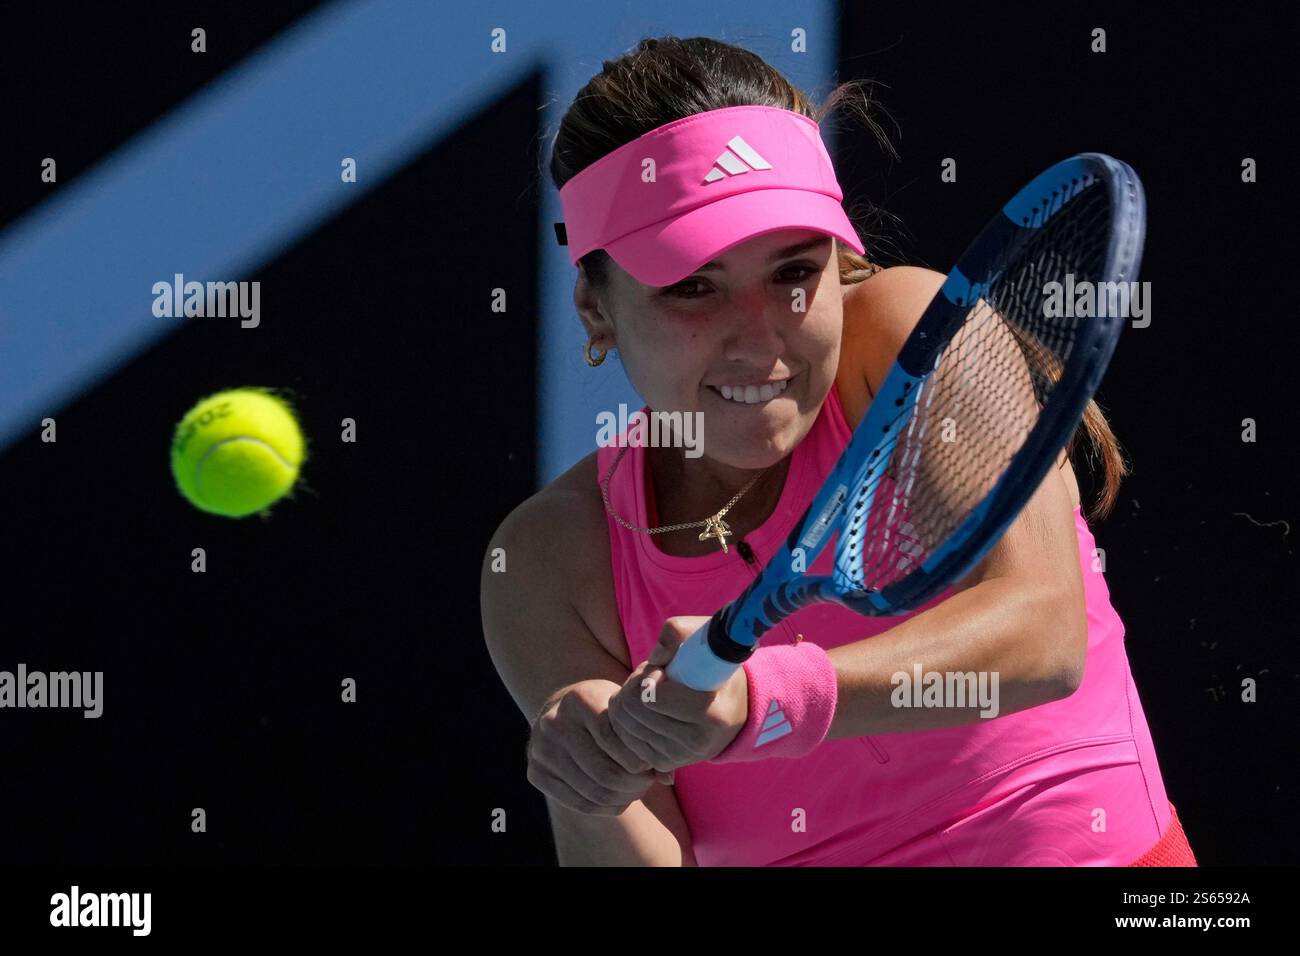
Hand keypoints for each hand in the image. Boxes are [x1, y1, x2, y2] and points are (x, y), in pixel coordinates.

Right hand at [526, 679, 669, 815]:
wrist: (562, 710)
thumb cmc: (605, 709)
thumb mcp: (623, 708)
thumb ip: (646, 735)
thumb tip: (668, 777)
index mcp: (579, 698)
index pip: (614, 739)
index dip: (639, 758)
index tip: (651, 762)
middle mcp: (554, 722)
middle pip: (604, 771)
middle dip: (634, 783)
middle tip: (648, 782)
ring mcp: (540, 750)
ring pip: (593, 792)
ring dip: (623, 798)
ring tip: (637, 790)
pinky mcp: (536, 773)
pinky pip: (579, 804)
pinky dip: (606, 808)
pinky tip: (619, 798)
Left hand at [608, 616, 748, 774]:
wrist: (737, 707)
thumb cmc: (717, 666)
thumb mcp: (706, 636)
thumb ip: (678, 631)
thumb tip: (655, 657)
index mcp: (712, 713)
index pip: (652, 697)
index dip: (646, 676)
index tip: (660, 669)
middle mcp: (698, 741)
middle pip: (633, 711)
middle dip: (633, 687)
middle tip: (651, 677)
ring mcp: (682, 756)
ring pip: (626, 726)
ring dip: (629, 702)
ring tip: (651, 692)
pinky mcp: (667, 762)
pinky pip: (628, 742)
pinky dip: (629, 722)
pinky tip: (647, 711)